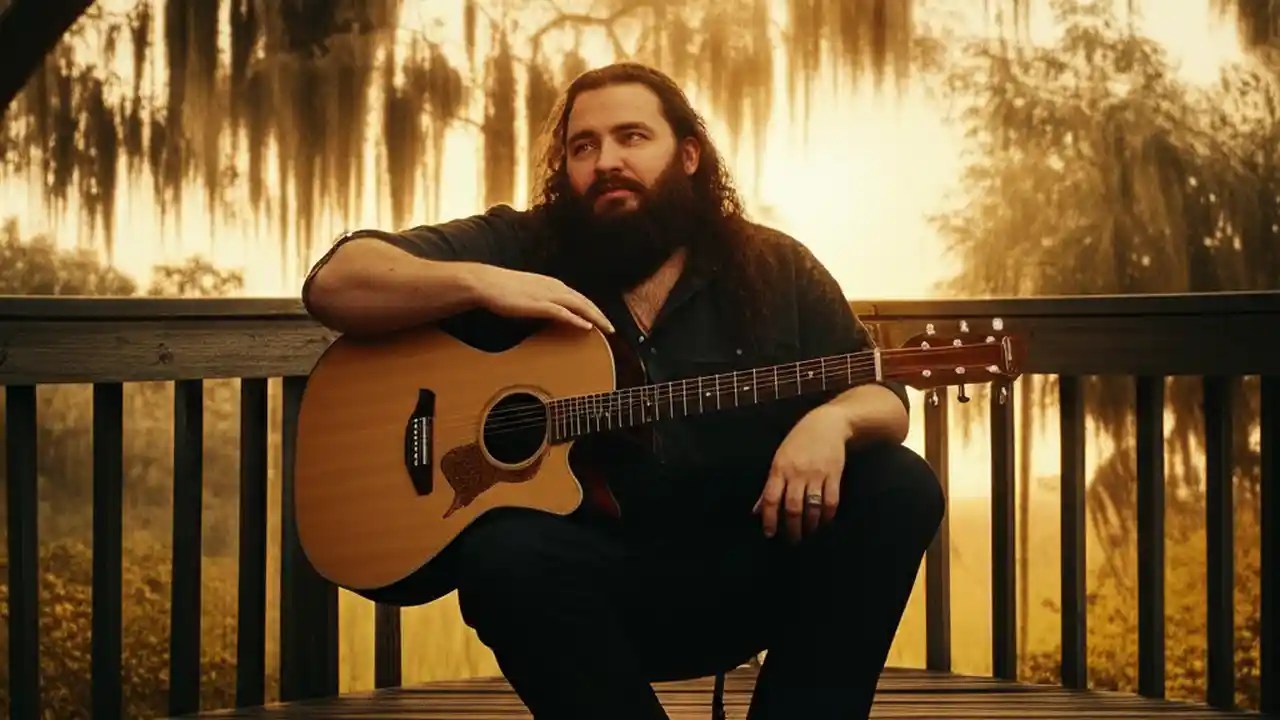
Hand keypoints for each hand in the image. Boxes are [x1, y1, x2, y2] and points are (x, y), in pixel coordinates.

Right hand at [469, 265, 614, 332]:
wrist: (487, 282)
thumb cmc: (504, 289)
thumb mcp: (529, 293)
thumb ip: (542, 300)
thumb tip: (549, 311)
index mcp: (552, 284)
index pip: (579, 297)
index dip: (593, 309)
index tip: (603, 320)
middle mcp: (554, 287)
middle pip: (584, 302)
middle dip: (600, 315)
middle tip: (613, 329)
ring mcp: (547, 294)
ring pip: (579, 306)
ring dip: (596, 318)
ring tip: (608, 330)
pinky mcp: (538, 303)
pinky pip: (563, 312)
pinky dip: (577, 319)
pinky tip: (588, 327)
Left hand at [753, 406, 849, 542]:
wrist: (827, 424)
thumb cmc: (798, 442)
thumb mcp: (779, 459)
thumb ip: (769, 486)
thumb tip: (757, 510)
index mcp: (779, 468)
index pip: (770, 498)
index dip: (769, 519)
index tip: (770, 534)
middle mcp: (796, 473)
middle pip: (792, 507)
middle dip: (791, 528)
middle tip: (792, 540)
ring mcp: (816, 474)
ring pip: (812, 507)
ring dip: (810, 525)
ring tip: (808, 533)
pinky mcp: (834, 474)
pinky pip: (831, 501)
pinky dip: (827, 515)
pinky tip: (824, 521)